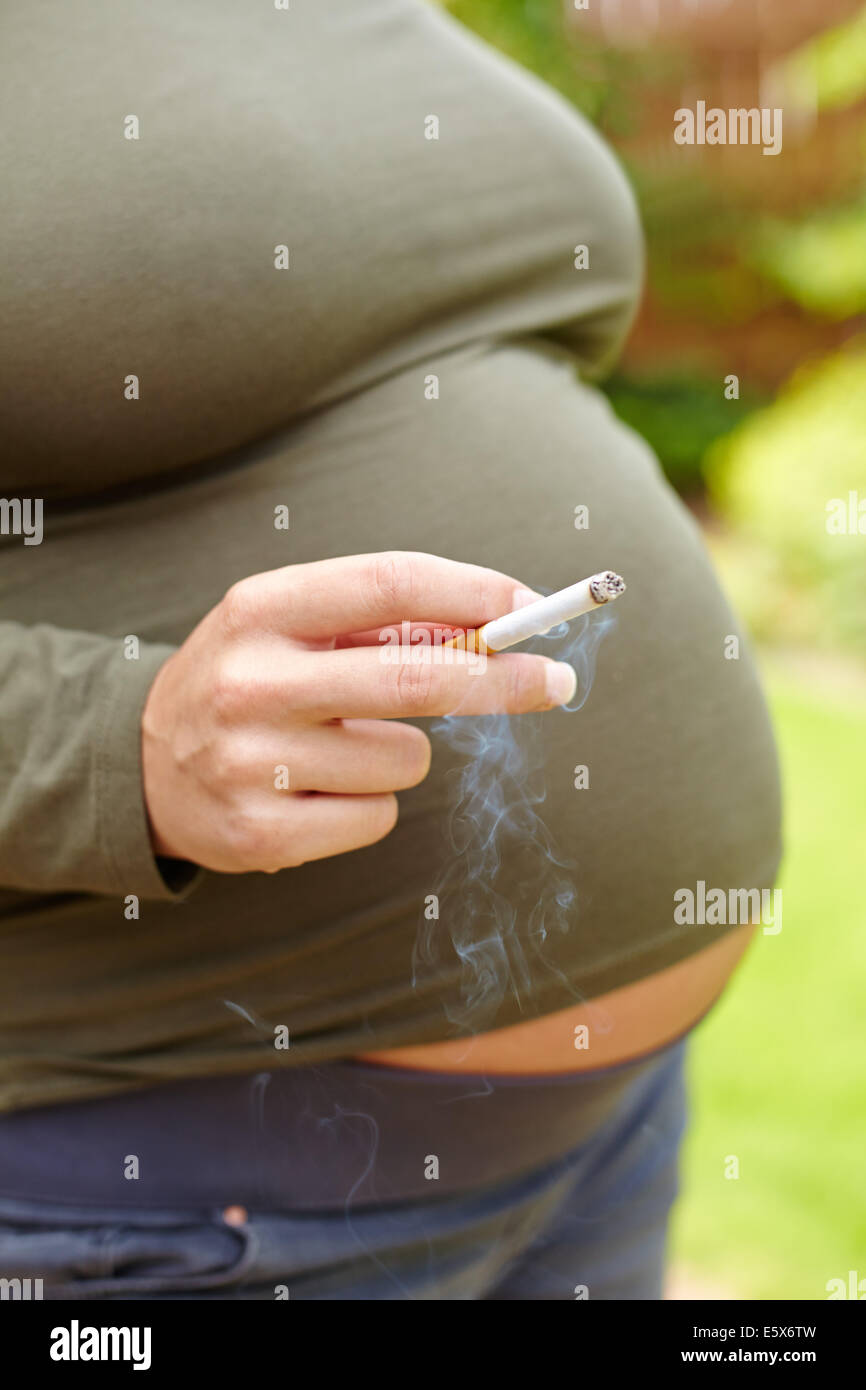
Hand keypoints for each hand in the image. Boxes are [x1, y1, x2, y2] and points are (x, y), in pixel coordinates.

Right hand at [141, 551, 576, 872]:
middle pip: (417, 678)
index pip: (389, 582)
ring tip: (337, 749)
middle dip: (504, 680)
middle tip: (555, 682)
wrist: (140, 766)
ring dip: (401, 754)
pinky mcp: (259, 833)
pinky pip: (378, 817)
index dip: (474, 591)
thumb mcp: (290, 628)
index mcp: (260, 608)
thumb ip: (384, 623)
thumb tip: (501, 627)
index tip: (531, 605)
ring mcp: (249, 761)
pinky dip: (368, 805)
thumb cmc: (249, 681)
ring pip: (405, 759)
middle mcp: (250, 680)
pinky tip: (315, 793)